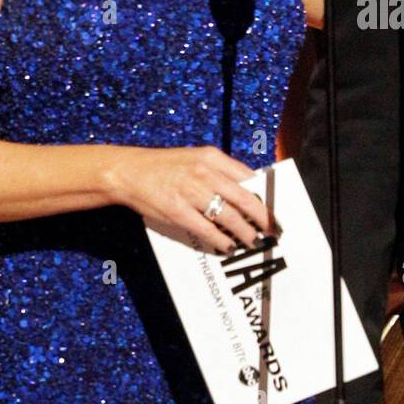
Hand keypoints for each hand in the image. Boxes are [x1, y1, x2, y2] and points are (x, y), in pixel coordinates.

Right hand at [103, 145, 275, 255]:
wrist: (129, 171)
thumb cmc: (165, 167)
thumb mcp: (196, 158)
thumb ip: (220, 171)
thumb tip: (248, 191)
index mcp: (212, 157)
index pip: (249, 178)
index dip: (264, 197)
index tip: (274, 211)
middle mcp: (205, 172)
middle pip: (244, 199)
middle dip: (262, 218)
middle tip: (272, 230)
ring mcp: (191, 192)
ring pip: (229, 217)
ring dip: (244, 232)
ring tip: (252, 241)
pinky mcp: (177, 211)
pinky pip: (207, 230)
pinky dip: (221, 240)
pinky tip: (228, 246)